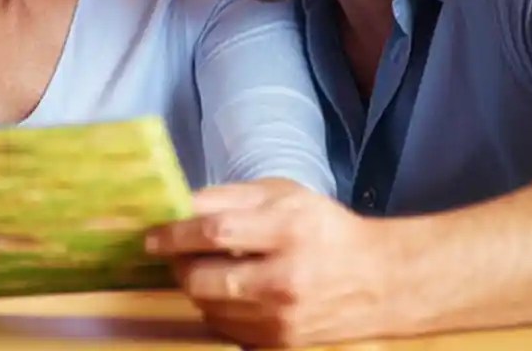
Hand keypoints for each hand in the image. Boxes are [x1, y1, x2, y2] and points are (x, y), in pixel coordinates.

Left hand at [145, 181, 398, 346]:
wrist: (380, 281)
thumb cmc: (324, 229)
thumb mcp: (283, 195)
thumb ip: (228, 197)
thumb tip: (177, 205)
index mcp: (287, 230)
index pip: (214, 233)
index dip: (174, 234)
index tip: (151, 236)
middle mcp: (284, 279)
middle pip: (203, 279)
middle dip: (178, 265)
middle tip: (172, 253)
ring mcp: (282, 318)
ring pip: (208, 308)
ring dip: (195, 287)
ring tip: (203, 269)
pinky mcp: (281, 342)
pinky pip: (226, 327)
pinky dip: (216, 309)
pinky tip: (227, 293)